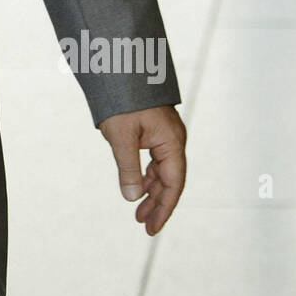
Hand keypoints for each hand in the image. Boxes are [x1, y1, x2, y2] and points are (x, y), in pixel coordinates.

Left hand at [98, 104, 185, 235]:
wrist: (123, 67)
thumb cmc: (124, 100)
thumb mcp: (121, 136)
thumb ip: (127, 168)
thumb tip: (131, 198)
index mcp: (172, 143)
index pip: (173, 184)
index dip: (164, 209)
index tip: (151, 228)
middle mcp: (173, 140)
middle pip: (169, 180)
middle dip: (157, 204)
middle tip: (144, 225)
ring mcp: (165, 135)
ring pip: (162, 170)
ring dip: (151, 191)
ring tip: (138, 212)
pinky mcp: (155, 130)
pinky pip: (155, 159)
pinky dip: (146, 175)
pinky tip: (137, 186)